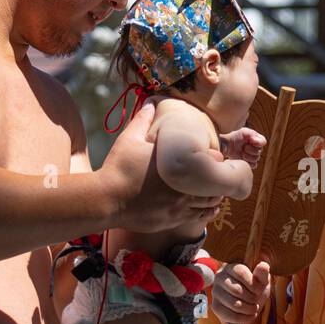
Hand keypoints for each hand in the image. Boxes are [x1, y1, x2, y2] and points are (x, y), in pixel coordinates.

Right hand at [101, 101, 221, 231]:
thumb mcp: (129, 139)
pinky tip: (210, 207)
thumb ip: (143, 120)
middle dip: (218, 178)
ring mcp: (180, 206)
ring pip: (210, 202)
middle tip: (216, 174)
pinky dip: (207, 211)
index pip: (214, 160)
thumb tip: (151, 103)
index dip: (215, 157)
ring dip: (214, 196)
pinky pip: (199, 217)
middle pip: (217, 184)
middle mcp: (183, 188)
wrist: (106, 200)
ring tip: (214, 190)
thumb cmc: (118, 169)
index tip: (212, 156)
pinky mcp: (173, 220)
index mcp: (178, 165)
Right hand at [211, 260, 271, 323]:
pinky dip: (244, 318)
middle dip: (252, 298)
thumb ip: (262, 274)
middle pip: (237, 290)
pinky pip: (231, 316)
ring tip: (254, 308)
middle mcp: (219, 277)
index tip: (259, 290)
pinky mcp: (215, 307)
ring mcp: (215, 293)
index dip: (253, 283)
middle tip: (256, 300)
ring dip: (249, 309)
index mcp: (230, 267)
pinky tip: (250, 315)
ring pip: (235, 304)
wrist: (249, 303)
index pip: (240, 272)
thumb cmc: (255, 288)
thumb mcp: (262, 280)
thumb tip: (263, 265)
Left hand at [219, 128, 266, 166]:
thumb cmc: (235, 137)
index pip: (263, 142)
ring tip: (241, 152)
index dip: (257, 143)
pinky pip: (254, 165)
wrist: (228, 146)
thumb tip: (256, 140)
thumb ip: (251, 133)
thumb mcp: (243, 132)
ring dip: (247, 156)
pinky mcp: (250, 163)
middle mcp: (257, 148)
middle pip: (259, 151)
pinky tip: (242, 158)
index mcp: (257, 139)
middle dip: (249, 149)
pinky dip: (247, 162)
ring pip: (256, 158)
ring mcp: (254, 156)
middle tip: (243, 147)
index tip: (249, 140)